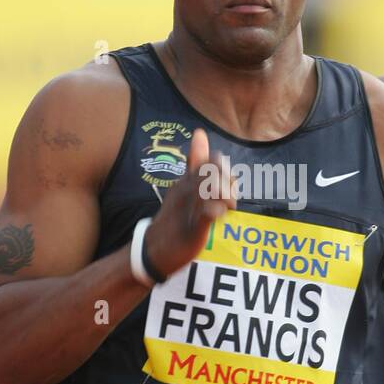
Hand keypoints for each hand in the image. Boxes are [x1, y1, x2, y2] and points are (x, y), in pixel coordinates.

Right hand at [143, 128, 236, 279]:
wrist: (154, 249)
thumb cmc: (174, 218)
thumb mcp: (184, 187)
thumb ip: (195, 163)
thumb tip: (200, 133)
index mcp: (187, 180)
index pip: (212, 160)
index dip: (225, 169)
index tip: (226, 186)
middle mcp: (187, 189)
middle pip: (216, 170)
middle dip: (230, 182)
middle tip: (229, 199)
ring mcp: (189, 207)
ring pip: (213, 187)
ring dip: (227, 196)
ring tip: (226, 208)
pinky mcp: (193, 227)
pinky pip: (209, 212)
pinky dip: (218, 211)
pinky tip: (218, 216)